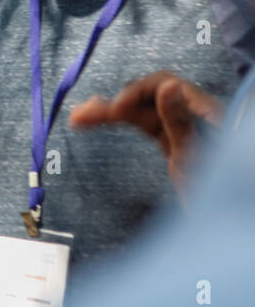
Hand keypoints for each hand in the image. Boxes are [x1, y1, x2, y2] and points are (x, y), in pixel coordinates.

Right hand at [69, 71, 222, 190]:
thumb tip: (166, 86)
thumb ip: (180, 120)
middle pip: (146, 98)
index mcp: (203, 110)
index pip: (163, 84)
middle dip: (113, 104)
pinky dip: (118, 122)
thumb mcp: (197, 155)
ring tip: (78, 118)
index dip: (135, 92)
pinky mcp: (171, 142)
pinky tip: (97, 120)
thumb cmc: (223, 191)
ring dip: (107, 113)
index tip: (114, 109)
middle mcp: (191, 114)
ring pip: (138, 112)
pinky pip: (141, 124)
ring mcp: (181, 128)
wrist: (228, 222)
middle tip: (82, 115)